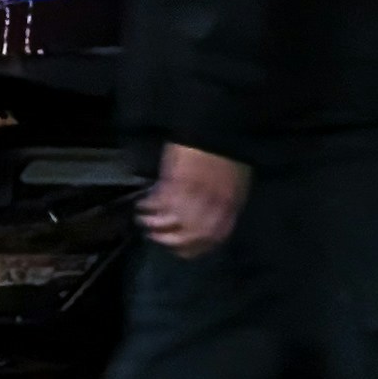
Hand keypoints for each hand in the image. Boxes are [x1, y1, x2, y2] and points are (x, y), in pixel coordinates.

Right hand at [138, 143, 249, 257]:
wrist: (217, 126)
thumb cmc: (225, 152)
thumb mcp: (235, 180)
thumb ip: (223, 203)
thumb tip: (207, 221)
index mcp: (230, 204)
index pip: (214, 236)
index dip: (196, 248)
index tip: (182, 251)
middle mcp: (214, 204)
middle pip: (191, 234)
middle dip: (172, 241)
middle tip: (157, 240)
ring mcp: (195, 193)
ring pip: (172, 221)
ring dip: (155, 225)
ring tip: (144, 223)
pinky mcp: (178, 179)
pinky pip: (161, 202)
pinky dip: (149, 206)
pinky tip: (142, 206)